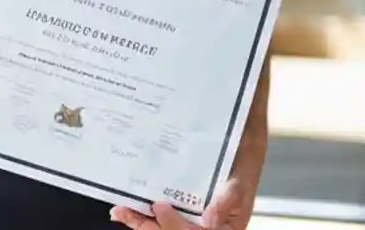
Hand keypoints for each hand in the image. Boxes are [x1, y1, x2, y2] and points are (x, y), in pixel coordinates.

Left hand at [110, 176, 256, 229]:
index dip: (175, 226)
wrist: (241, 142)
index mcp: (223, 228)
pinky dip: (141, 214)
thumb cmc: (244, 162)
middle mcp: (204, 226)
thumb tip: (209, 221)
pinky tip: (127, 208)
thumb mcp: (241, 179)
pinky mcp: (179, 207)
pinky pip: (159, 216)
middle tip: (127, 211)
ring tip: (120, 211)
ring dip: (139, 221)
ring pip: (162, 227)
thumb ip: (228, 199)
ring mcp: (190, 218)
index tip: (160, 208)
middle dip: (148, 225)